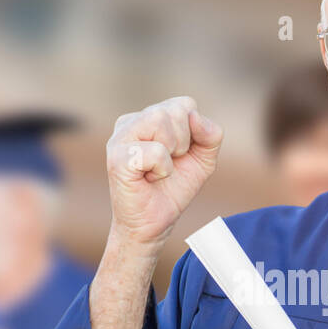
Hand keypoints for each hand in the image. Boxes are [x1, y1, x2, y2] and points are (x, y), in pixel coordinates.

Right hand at [105, 96, 222, 250]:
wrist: (154, 224)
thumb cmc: (173, 190)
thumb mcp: (203, 159)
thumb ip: (210, 135)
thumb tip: (195, 116)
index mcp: (148, 117)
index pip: (185, 104)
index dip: (193, 132)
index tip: (180, 155)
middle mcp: (130, 122)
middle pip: (175, 110)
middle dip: (183, 143)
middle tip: (168, 165)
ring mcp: (120, 138)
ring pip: (161, 121)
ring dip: (171, 154)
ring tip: (158, 170)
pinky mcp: (117, 157)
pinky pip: (156, 151)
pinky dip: (162, 170)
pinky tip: (148, 179)